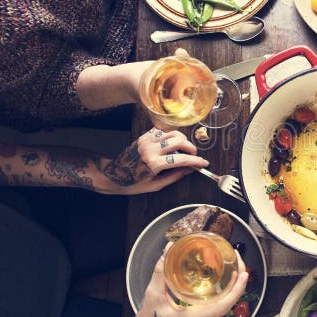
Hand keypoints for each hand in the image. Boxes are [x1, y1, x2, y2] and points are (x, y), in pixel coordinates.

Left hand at [94, 128, 208, 194]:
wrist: (113, 174)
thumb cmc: (133, 183)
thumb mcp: (155, 185)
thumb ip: (174, 176)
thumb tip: (190, 169)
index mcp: (153, 164)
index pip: (181, 159)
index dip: (195, 161)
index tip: (203, 163)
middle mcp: (150, 149)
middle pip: (179, 141)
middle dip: (191, 148)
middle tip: (193, 155)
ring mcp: (147, 141)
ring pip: (172, 133)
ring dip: (182, 139)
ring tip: (183, 149)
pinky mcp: (144, 136)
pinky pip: (163, 131)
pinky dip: (171, 135)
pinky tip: (172, 144)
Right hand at [131, 245, 248, 316]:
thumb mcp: (153, 294)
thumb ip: (161, 271)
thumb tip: (168, 249)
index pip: (223, 306)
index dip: (236, 291)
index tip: (243, 275)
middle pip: (229, 302)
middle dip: (238, 282)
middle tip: (239, 261)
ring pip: (225, 303)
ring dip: (233, 286)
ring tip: (235, 267)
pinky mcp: (201, 316)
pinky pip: (218, 303)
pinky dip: (225, 291)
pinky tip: (224, 278)